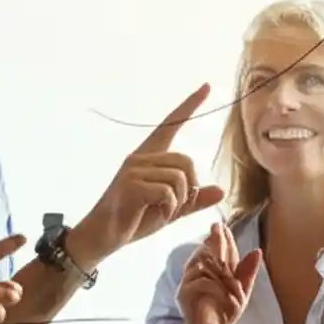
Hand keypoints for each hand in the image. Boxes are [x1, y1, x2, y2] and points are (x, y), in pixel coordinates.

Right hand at [71, 84, 225, 265]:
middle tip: (174, 207)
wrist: (102, 237)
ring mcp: (133, 169)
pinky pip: (167, 192)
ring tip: (161, 211)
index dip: (190, 105)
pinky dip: (168, 208)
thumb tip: (221, 190)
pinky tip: (153, 214)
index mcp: (149, 156)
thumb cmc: (133, 220)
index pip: (171, 125)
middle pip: (187, 161)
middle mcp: (139, 157)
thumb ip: (193, 200)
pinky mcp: (130, 185)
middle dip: (190, 189)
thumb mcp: (170, 210)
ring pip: (179, 178)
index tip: (207, 86)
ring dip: (178, 202)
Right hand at [177, 223, 262, 323]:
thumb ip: (247, 273)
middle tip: (219, 228)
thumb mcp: (240, 293)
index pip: (216, 251)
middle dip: (216, 241)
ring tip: (231, 273)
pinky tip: (225, 292)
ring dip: (221, 271)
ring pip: (204, 267)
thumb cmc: (222, 315)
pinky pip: (201, 283)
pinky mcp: (184, 295)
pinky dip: (215, 287)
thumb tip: (257, 251)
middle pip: (207, 253)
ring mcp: (188, 283)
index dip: (222, 239)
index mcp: (209, 271)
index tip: (224, 227)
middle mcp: (195, 274)